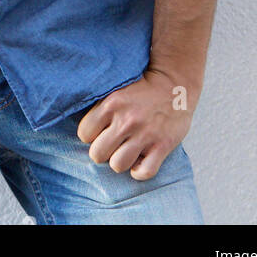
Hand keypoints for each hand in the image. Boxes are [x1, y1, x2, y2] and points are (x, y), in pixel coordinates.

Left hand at [76, 66, 193, 179]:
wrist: (175, 84)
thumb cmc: (141, 89)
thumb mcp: (115, 89)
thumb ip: (99, 106)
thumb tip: (82, 126)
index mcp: (111, 105)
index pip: (84, 134)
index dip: (90, 135)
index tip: (99, 132)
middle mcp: (126, 121)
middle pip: (97, 154)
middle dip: (102, 151)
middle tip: (111, 145)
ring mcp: (145, 135)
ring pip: (118, 165)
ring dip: (120, 161)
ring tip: (126, 152)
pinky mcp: (163, 146)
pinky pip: (144, 172)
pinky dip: (140, 171)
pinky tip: (140, 161)